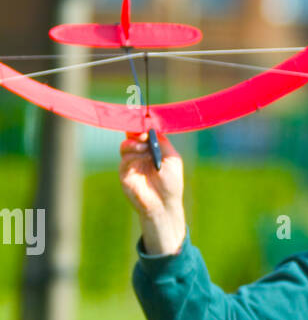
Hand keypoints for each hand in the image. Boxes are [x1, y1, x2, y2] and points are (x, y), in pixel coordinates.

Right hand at [119, 130, 185, 253]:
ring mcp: (131, 162)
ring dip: (135, 142)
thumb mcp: (172, 158)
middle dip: (136, 129)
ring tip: (144, 146)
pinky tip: (141, 155)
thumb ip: (162, 142)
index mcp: (152, 149)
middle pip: (132, 134)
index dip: (143, 123)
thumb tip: (152, 125)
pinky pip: (124, 157)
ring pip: (126, 144)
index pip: (144, 132)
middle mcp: (140, 154)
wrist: (163, 204)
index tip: (144, 115)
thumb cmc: (171, 183)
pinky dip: (132, 153)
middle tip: (143, 131)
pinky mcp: (124, 172)